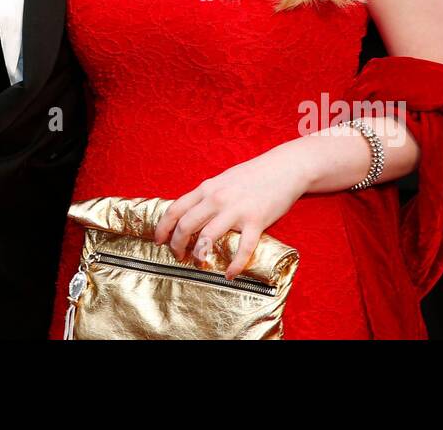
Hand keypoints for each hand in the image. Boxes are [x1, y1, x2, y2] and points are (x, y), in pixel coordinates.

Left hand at [153, 147, 309, 278]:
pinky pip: (243, 248)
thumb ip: (206, 195)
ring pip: (207, 237)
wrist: (284, 168)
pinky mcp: (256, 221)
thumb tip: (189, 213)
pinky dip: (235, 265)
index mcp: (207, 188)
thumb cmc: (252, 175)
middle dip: (177, 244)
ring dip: (199, 254)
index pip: (176, 209)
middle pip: (186, 225)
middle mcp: (217, 199)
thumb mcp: (222, 180)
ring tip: (199, 263)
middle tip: (178, 255)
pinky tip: (230, 274)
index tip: (159, 240)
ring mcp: (236, 210)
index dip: (163, 227)